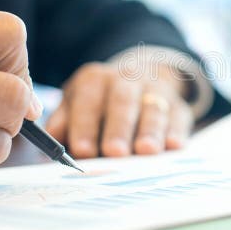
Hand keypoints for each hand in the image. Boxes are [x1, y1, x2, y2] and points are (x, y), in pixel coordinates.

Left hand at [45, 62, 192, 157]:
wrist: (143, 77)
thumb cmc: (101, 102)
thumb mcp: (77, 104)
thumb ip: (63, 122)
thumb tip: (51, 142)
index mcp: (94, 80)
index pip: (88, 101)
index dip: (84, 125)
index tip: (82, 150)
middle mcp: (126, 80)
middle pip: (122, 102)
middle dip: (118, 128)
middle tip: (115, 152)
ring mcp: (155, 91)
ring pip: (153, 107)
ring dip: (150, 130)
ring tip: (146, 151)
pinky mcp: (177, 105)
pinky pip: (179, 116)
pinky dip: (177, 131)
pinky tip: (175, 145)